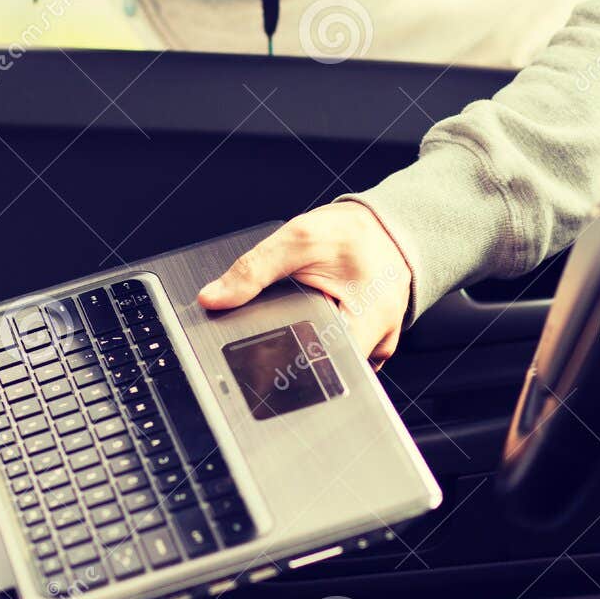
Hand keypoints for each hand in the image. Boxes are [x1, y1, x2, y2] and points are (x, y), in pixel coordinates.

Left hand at [198, 200, 412, 364]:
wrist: (385, 227)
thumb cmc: (353, 233)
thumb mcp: (299, 238)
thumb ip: (254, 269)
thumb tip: (213, 298)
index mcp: (367, 318)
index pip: (323, 366)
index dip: (287, 369)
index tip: (261, 363)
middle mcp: (377, 340)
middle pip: (324, 372)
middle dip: (291, 363)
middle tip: (268, 347)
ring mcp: (374, 346)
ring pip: (329, 367)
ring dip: (305, 354)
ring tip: (289, 333)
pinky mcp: (367, 344)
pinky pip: (336, 354)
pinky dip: (317, 345)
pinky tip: (306, 329)